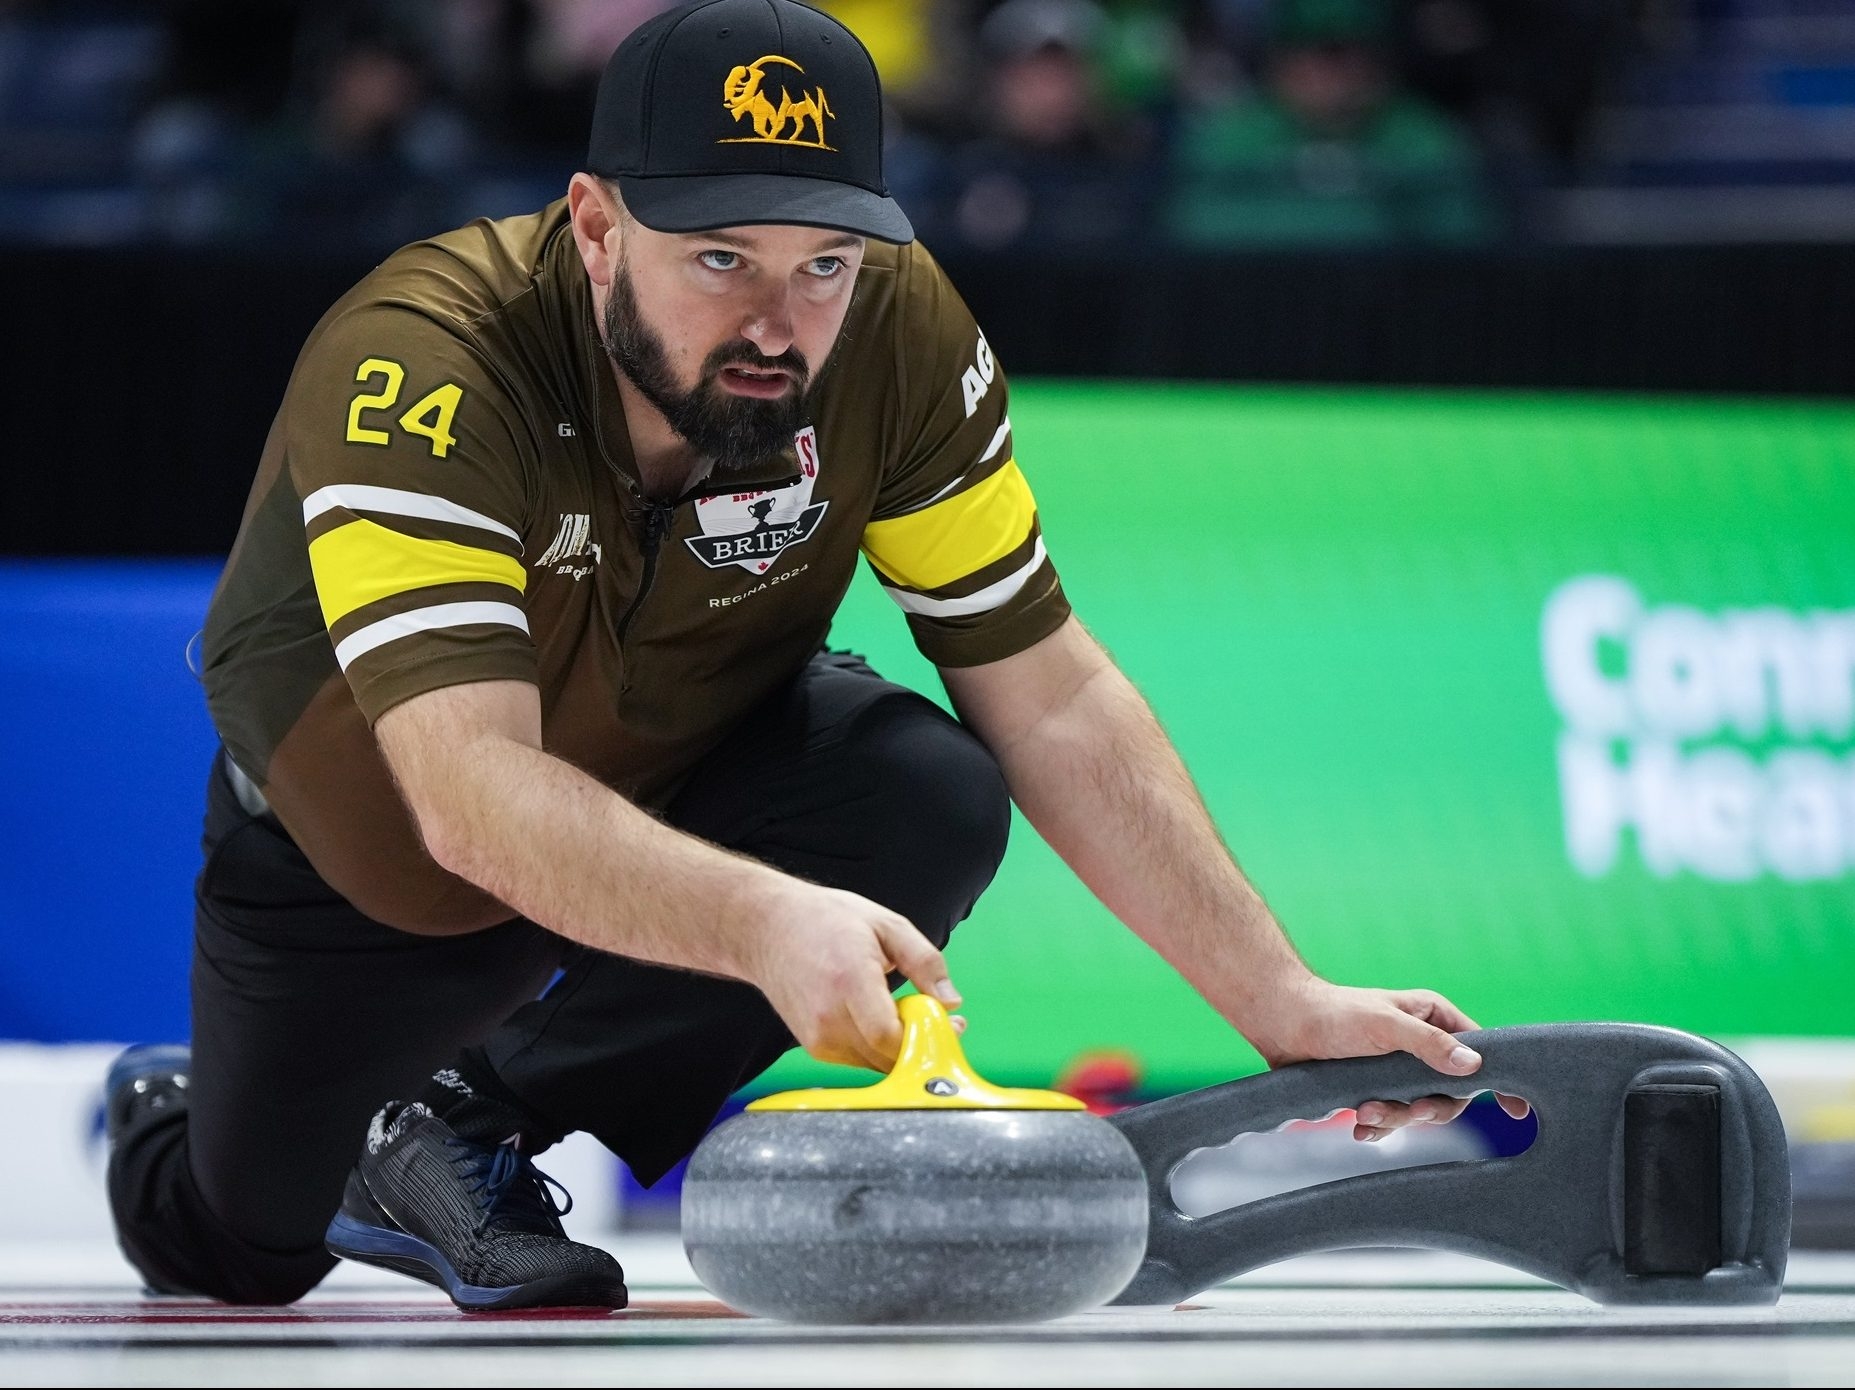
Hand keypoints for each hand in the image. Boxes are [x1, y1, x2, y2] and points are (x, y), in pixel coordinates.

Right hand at [746, 877, 960, 1071]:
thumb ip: (925, 962)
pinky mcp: (813, 1046)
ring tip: (902, 1010)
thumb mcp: (886, 925)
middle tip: (934, 1017)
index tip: (943, 1022)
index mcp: (849, 980)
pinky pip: (858, 1058)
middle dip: (919, 1043)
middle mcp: (828, 1016)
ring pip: (875, 1063)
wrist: (768, 929)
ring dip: (898, 1046)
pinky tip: (876, 1016)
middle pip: (886, 1057)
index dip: (922, 1036)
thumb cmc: (825, 920)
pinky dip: (876, 1045)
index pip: (889, 1036)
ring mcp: (816, 1036)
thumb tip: (951, 1000)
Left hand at [1241, 977, 1530, 1141]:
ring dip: (1393, 1119)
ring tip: (1361, 1113)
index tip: (1519, 1109)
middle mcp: (1421, 1046)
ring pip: (1417, 1111)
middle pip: (1448, 1094)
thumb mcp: (1385, 1024)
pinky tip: (1357, 1127)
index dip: (1498, 1079)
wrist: (1281, 1021)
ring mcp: (1397, 1070)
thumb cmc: (1333, 1012)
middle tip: (1398, 1109)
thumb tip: (1473, 1065)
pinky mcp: (1372, 1088)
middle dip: (1424, 1109)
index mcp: (1434, 1020)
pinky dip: (1376, 1127)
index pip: (1479, 1053)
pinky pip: (1389, 1120)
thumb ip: (1429, 1044)